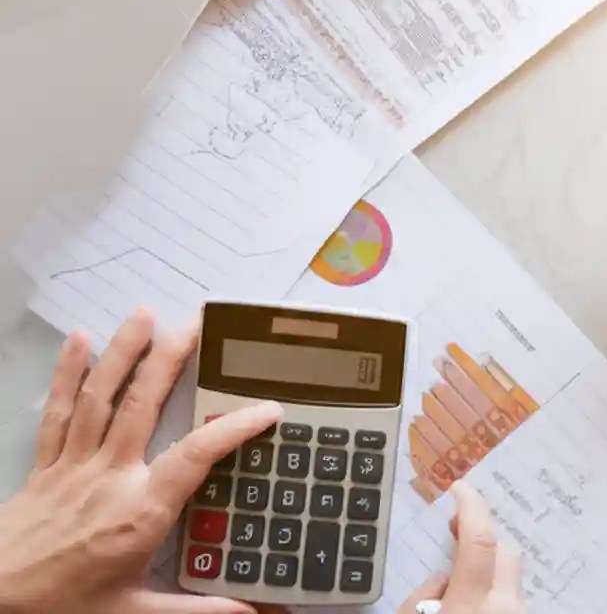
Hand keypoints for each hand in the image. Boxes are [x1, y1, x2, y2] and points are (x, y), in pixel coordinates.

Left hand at [0, 310, 283, 613]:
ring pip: (101, 398)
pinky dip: (67, 374)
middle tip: (195, 325)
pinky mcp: (45, 467)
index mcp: (140, 511)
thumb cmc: (62, 607)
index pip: (197, 456)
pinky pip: (57, 412)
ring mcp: (73, 466)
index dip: (234, 427)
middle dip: (170, 361)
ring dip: (124, 354)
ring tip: (145, 316)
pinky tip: (79, 341)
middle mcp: (109, 477)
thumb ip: (198, 611)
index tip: (268, 407)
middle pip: (143, 406)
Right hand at [398, 482, 524, 613]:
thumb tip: (442, 579)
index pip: (480, 540)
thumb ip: (423, 595)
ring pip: (510, 577)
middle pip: (505, 552)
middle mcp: (506, 607)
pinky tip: (475, 606)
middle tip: (456, 542)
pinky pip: (511, 598)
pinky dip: (494, 594)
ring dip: (488, 571)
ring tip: (460, 586)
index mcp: (471, 604)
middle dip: (483, 540)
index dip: (471, 507)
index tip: (459, 487)